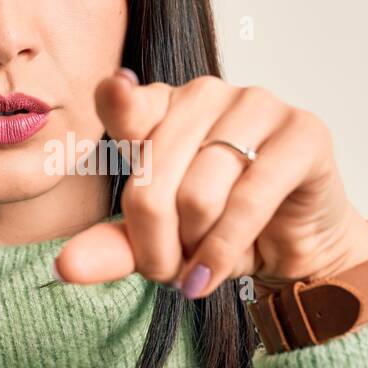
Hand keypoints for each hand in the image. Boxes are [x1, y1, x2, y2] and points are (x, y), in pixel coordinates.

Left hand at [53, 71, 367, 298]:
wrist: (297, 254)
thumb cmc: (224, 234)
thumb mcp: (161, 243)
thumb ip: (115, 247)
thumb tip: (65, 267)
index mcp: (164, 107)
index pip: (126, 102)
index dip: (119, 105)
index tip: (116, 94)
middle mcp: (208, 95)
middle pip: (153, 178)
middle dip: (154, 242)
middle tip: (168, 270)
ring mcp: (258, 106)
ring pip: (199, 192)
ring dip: (194, 248)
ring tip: (200, 264)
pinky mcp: (303, 133)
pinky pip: (250, 197)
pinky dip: (224, 247)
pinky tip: (211, 273)